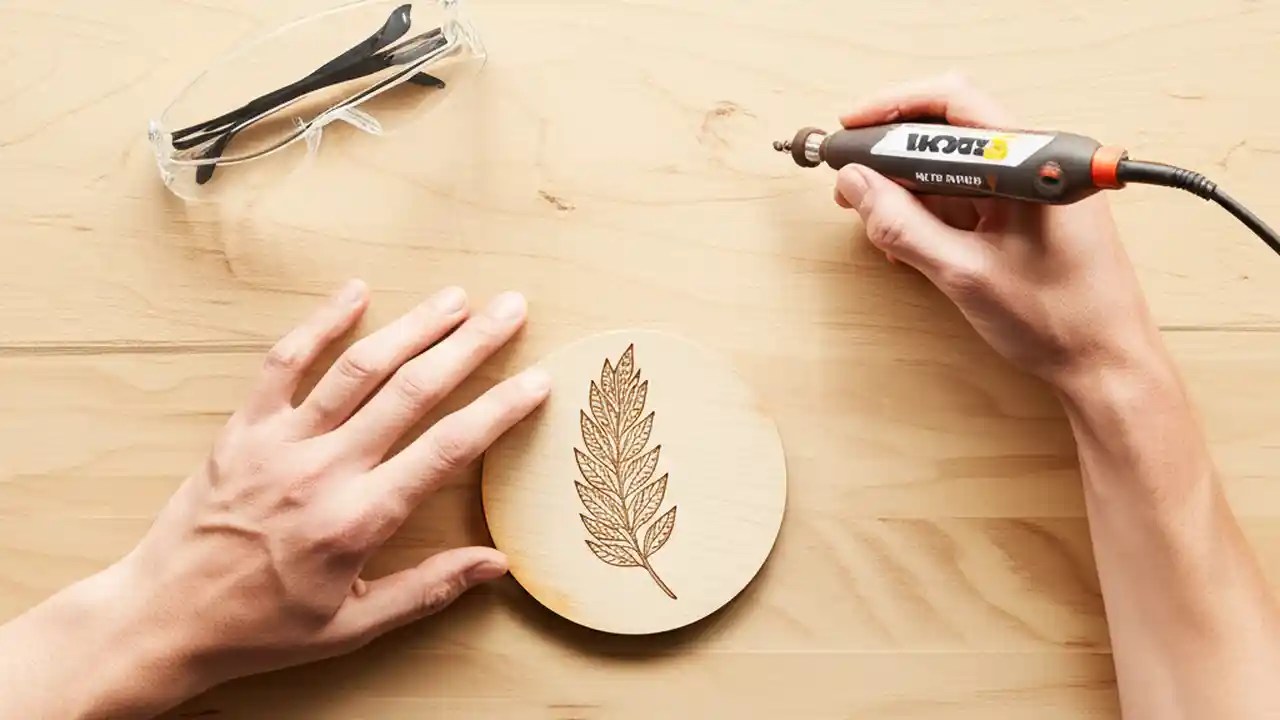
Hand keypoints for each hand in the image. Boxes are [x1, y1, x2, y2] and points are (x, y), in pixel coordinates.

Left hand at [111, 281, 547, 710]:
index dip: (498, 410)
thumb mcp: (353, 625)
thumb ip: (428, 590)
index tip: (537, 381)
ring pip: (358, 368)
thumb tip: (496, 564)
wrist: (163, 618)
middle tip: (510, 310)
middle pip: (411, 391)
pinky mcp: (243, 429)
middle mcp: (323, 471)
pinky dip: (321, 324)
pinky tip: (356, 292)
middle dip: (469, 345)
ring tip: (456, 298)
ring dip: (412, 327)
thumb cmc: (261, 627)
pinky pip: (283, 363)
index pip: (446, 450)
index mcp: (358, 520)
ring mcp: (280, 443)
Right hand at [834, 74, 1168, 390]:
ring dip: (909, 185)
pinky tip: (908, 238)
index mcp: (1032, 162)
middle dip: (892, 152)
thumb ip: (903, 226)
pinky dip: (933, 209)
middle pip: (950, 131)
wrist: (1107, 363)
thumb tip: (856, 185)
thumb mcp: (964, 273)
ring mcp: (1034, 188)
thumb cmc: (1059, 320)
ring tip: (874, 215)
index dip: (892, 109)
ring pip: (955, 165)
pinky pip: (971, 194)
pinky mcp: (1029, 213)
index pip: (953, 105)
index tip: (851, 130)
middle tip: (851, 178)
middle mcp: (1037, 163)